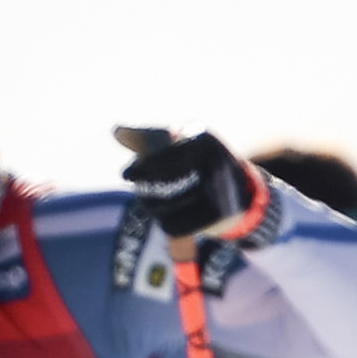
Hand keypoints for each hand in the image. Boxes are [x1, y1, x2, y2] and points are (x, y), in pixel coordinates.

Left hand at [119, 128, 264, 244]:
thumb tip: (116, 132)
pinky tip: (170, 218)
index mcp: (203, 139)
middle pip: (167, 183)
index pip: (167, 155)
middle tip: (142, 192)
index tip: (126, 175)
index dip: (144, 166)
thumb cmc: (200, 161)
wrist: (240, 191)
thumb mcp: (181, 142)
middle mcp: (215, 161)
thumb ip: (152, 140)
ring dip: (156, 207)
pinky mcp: (221, 215)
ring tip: (155, 204)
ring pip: (170, 206)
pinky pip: (179, 225)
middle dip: (148, 190)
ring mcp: (221, 190)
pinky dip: (169, 223)